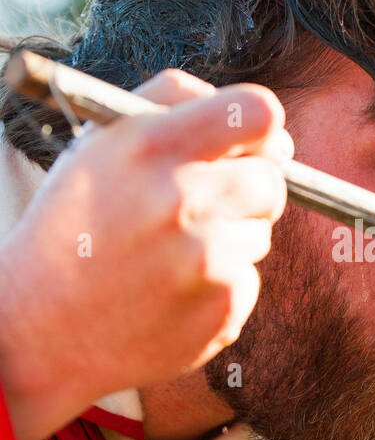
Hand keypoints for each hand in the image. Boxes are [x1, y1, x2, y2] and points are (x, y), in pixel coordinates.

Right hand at [0, 70, 290, 439]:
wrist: (38, 331)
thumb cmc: (70, 228)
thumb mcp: (97, 148)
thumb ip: (171, 107)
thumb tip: (261, 119)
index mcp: (150, 145)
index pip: (255, 113)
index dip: (262, 129)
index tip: (256, 144)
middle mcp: (182, 197)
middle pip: (270, 179)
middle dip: (249, 190)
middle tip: (211, 206)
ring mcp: (208, 257)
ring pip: (259, 234)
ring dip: (228, 242)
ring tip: (164, 260)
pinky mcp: (223, 306)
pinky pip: (246, 281)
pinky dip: (217, 288)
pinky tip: (167, 296)